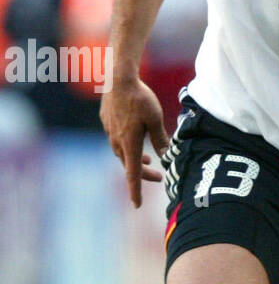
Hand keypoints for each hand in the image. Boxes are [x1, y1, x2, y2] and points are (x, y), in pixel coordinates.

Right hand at [99, 76, 169, 207]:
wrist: (118, 79)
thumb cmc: (140, 98)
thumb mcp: (156, 119)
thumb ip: (160, 138)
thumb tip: (165, 155)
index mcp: (129, 143)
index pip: (133, 173)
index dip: (136, 190)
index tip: (137, 204)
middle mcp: (117, 141)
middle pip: (129, 165)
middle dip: (144, 174)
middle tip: (159, 177)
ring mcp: (110, 131)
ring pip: (123, 153)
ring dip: (135, 160)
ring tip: (148, 160)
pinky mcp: (107, 122)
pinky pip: (118, 140)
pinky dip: (129, 147)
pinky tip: (136, 139)